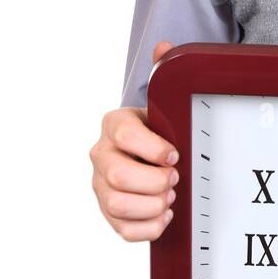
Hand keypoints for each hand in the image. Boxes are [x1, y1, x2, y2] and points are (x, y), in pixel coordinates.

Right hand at [90, 39, 179, 240]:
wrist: (150, 153)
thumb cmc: (160, 128)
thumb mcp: (164, 103)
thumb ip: (164, 74)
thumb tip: (165, 48)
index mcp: (115, 124)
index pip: (124, 135)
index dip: (152, 149)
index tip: (175, 156)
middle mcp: (101, 154)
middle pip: (118, 175)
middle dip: (153, 182)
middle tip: (176, 180)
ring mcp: (101, 185)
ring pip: (116, 204)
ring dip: (151, 205)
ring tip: (170, 197)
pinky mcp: (109, 212)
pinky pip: (122, 230)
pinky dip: (148, 228)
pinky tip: (164, 216)